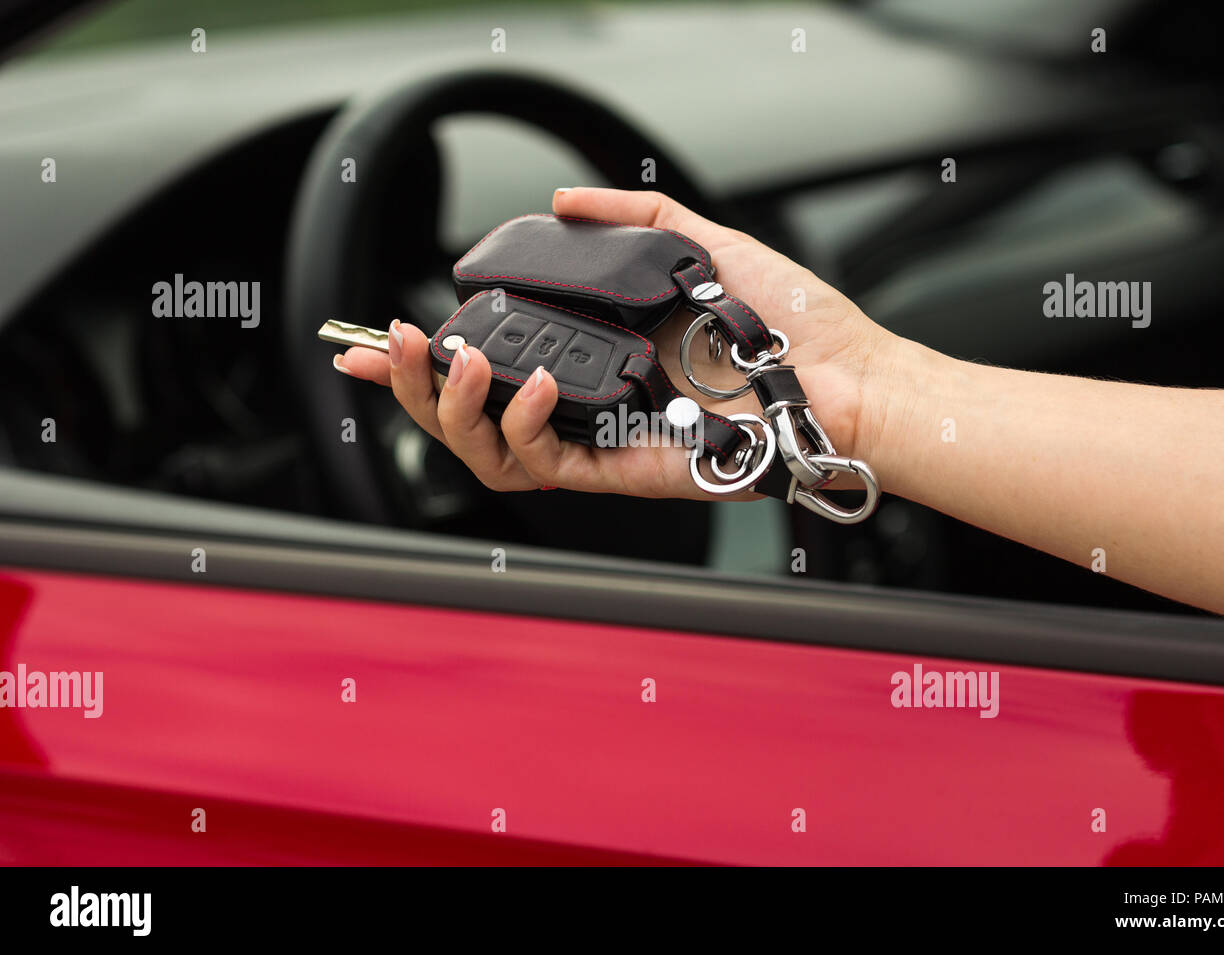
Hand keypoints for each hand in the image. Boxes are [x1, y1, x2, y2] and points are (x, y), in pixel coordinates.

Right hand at [335, 188, 912, 497]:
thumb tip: (564, 198)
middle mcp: (586, 404)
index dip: (420, 358)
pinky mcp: (622, 472)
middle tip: (389, 344)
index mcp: (592, 356)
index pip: (487, 364)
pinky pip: (547, 465)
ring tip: (448, 360)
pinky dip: (527, 422)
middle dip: (408, 387)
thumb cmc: (789, 324)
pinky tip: (537, 378)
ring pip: (487, 453)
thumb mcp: (701, 243)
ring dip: (447, 409)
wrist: (842, 376)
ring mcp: (600, 442)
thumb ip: (632, 217)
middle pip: (467, 417)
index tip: (365, 336)